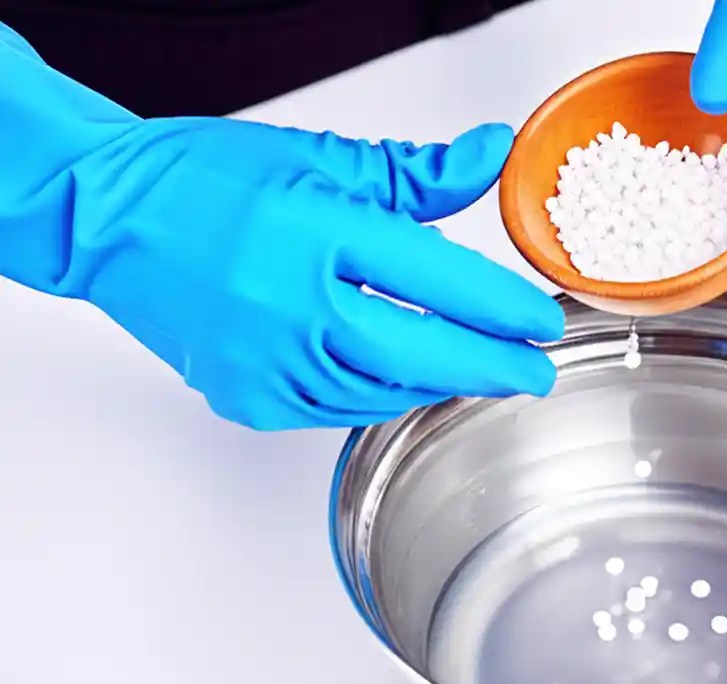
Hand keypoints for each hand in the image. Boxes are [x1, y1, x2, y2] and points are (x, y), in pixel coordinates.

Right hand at [1, 30, 562, 429]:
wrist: (107, 216)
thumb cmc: (204, 181)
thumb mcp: (322, 159)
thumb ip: (418, 173)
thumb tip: (490, 155)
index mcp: (317, 233)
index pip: (440, 279)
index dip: (502, 307)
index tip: (542, 321)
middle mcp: (291, 305)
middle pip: (422, 351)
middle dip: (492, 367)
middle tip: (536, 373)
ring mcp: (266, 361)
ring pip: (385, 389)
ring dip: (440, 383)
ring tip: (482, 373)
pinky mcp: (248, 397)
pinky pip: (339, 408)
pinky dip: (383, 394)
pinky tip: (410, 380)